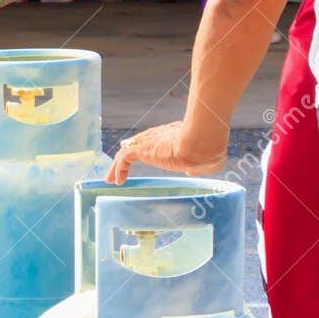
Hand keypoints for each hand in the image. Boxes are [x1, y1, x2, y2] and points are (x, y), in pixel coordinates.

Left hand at [106, 119, 229, 184]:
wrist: (200, 144)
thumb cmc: (208, 151)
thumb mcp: (206, 161)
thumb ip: (197, 166)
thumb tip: (192, 171)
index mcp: (173, 136)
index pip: (155, 142)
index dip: (147, 151)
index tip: (142, 157)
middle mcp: (159, 136)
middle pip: (137, 146)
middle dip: (126, 158)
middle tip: (119, 169)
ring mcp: (149, 141)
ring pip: (126, 152)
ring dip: (117, 166)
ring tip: (111, 179)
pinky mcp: (141, 148)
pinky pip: (124, 159)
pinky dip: (119, 169)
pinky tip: (117, 181)